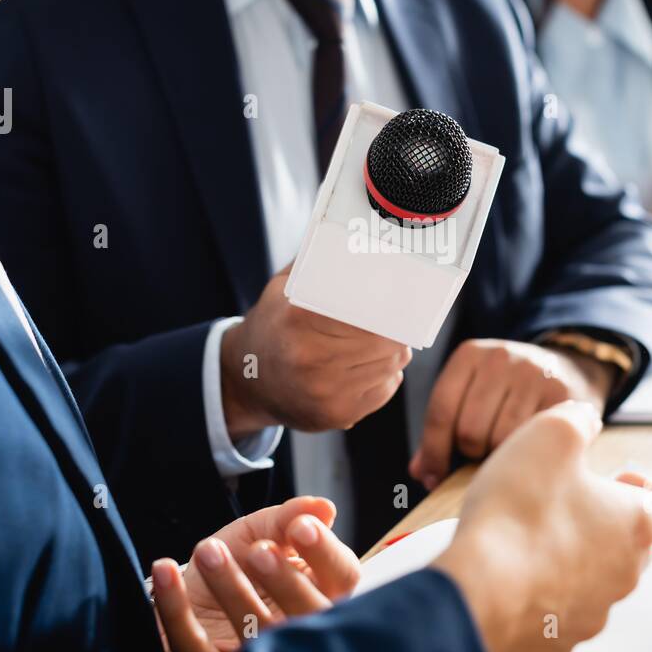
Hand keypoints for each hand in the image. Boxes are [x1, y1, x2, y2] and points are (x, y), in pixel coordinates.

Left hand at [151, 496, 360, 651]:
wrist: (192, 595)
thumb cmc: (238, 562)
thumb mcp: (261, 532)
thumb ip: (288, 518)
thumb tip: (324, 508)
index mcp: (322, 592)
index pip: (344, 579)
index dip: (325, 553)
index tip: (301, 527)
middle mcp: (300, 630)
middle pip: (309, 615)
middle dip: (285, 580)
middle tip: (258, 551)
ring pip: (255, 636)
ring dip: (230, 589)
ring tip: (208, 550)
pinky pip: (195, 649)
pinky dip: (175, 609)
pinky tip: (167, 571)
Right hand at [221, 267, 411, 434]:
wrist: (247, 381)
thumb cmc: (274, 325)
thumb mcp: (284, 287)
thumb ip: (319, 262)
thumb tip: (360, 234)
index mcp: (299, 320)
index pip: (369, 310)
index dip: (393, 305)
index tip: (404, 297)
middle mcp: (311, 359)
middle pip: (387, 340)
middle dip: (397, 328)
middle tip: (396, 318)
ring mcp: (326, 393)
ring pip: (391, 365)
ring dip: (393, 351)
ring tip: (377, 340)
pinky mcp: (338, 417)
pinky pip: (385, 389)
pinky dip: (385, 376)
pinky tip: (366, 366)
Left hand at [408, 339, 615, 489]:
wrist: (570, 370)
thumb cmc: (508, 392)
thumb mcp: (473, 395)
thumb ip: (443, 430)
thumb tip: (421, 472)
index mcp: (469, 355)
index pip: (440, 411)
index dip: (434, 452)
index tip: (433, 478)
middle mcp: (499, 357)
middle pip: (469, 430)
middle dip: (471, 453)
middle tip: (484, 453)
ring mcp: (533, 373)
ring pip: (501, 440)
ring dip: (500, 456)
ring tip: (508, 449)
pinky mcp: (562, 394)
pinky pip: (532, 442)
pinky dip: (527, 453)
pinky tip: (531, 449)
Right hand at [432, 402, 651, 651]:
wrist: (478, 589)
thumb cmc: (517, 516)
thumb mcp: (550, 433)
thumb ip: (577, 418)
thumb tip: (585, 417)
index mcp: (635, 524)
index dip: (647, 491)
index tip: (618, 481)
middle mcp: (623, 574)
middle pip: (630, 546)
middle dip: (601, 522)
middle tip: (562, 503)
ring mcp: (591, 612)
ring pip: (593, 581)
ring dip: (570, 558)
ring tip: (528, 536)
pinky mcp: (555, 640)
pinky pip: (556, 612)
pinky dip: (540, 593)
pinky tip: (511, 572)